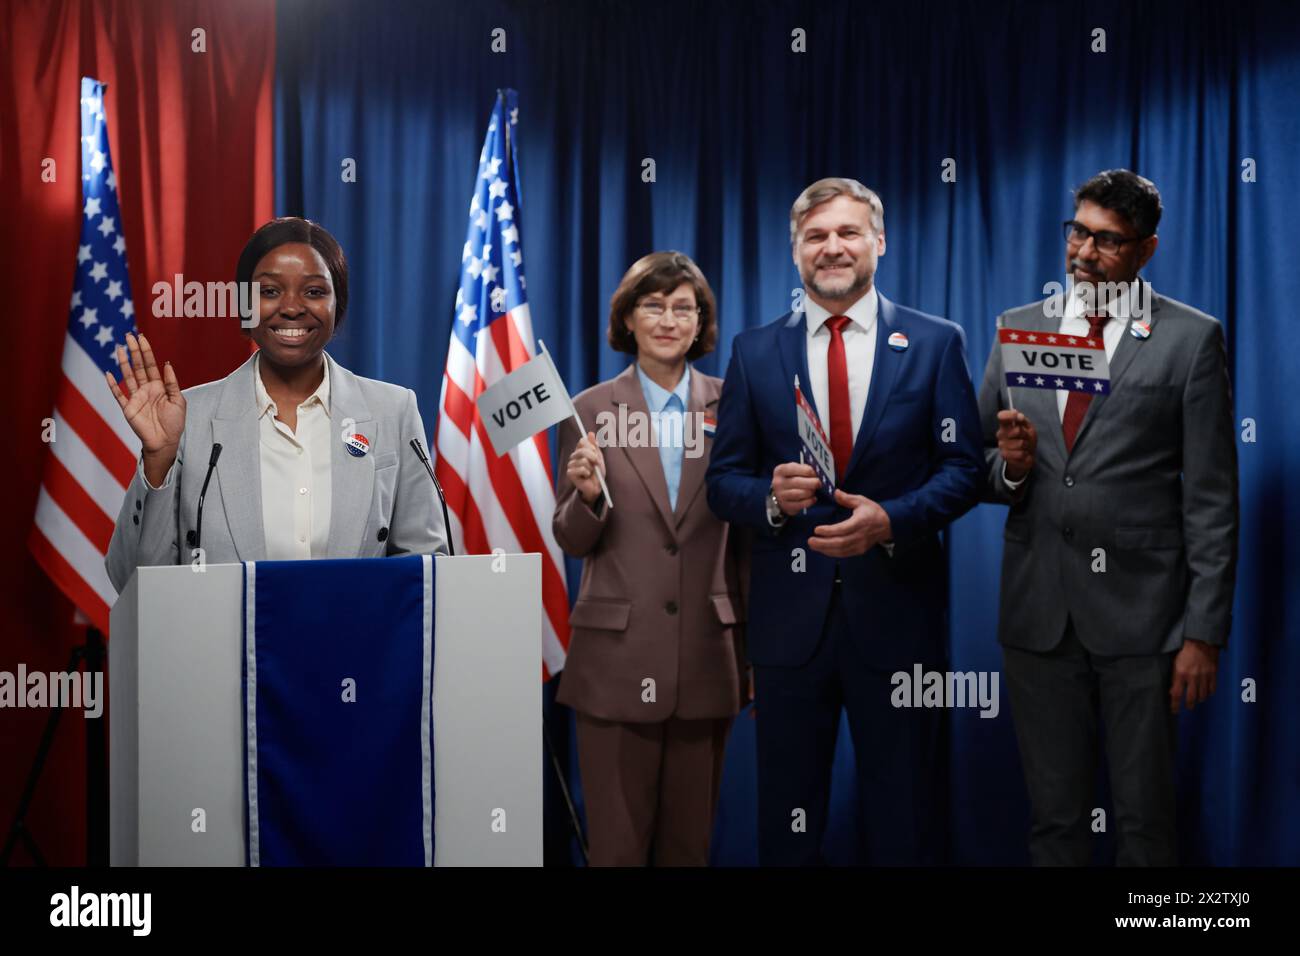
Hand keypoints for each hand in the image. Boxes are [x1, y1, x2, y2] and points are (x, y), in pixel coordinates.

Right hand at [105, 333, 184, 484]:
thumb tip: (167, 364)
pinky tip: (108, 373)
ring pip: (128, 376)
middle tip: (128, 336)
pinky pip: (119, 394)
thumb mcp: (178, 401)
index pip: (151, 365)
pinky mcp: (128, 408)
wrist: (166, 442)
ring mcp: (136, 398)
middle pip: (138, 366)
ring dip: (123, 362)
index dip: (146, 351)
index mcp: (159, 387)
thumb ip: (172, 383)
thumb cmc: (174, 423)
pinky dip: (113, 385)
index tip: (142, 338)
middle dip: (134, 351)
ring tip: (119, 348)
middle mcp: (146, 389)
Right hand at [565, 431, 605, 504]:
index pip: (582, 441)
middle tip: (595, 464)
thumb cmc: (597, 472)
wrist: (597, 486)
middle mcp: (573, 456)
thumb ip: (594, 445)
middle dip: (593, 458)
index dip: (591, 447)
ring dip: (591, 467)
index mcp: (579, 451)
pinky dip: (587, 473)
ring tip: (590, 472)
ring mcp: (570, 464)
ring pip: (584, 460)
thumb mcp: (598, 457)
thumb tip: (590, 433)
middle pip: (583, 450)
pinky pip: (581, 468)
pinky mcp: (570, 473)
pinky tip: (586, 476)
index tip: (595, 453)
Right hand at [771, 462, 819, 514]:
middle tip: (818, 483)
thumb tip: (816, 474)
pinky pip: (802, 504)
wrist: (780, 494)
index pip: (798, 469)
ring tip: (813, 491)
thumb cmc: (791, 479)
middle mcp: (778, 483)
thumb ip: (804, 468)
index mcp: (780, 470)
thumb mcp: (794, 469)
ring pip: (801, 493)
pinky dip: (810, 501)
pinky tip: (812, 498)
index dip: (810, 472)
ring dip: (811, 492)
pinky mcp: (786, 506)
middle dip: (813, 482)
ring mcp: (781, 495)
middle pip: (799, 482)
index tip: (815, 474)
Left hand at [807, 489, 890, 556]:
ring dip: (825, 549)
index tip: (817, 530)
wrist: (887, 525)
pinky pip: (844, 554)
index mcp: (861, 522)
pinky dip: (832, 553)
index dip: (829, 531)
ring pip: (841, 550)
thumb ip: (847, 498)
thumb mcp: (862, 501)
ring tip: (812, 545)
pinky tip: (822, 549)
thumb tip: (835, 492)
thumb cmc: (873, 512)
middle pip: (840, 542)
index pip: (843, 529)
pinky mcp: (859, 550)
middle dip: (823, 543)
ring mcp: (860, 545)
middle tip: (810, 540)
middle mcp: (860, 536)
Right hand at [996, 409, 1036, 480]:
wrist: (1026, 455)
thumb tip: (1019, 415)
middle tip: (1026, 437)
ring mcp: (1002, 445)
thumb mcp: (1028, 427)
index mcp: (1006, 425)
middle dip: (1026, 434)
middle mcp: (1001, 434)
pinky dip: (1025, 454)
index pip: (1002, 416)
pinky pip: (1020, 453)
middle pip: (1017, 430)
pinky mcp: (1004, 455)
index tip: (1019, 416)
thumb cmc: (1026, 439)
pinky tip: (1023, 454)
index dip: (1010, 415)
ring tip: (1025, 447)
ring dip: (1027, 445)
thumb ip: (1022, 420)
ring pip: (1020, 443)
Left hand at [1169, 639, 1218, 713]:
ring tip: (1197, 700)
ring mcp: (1204, 676)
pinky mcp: (1213, 674)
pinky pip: (1212, 689)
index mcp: (1180, 673)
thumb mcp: (1175, 663)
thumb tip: (1172, 692)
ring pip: (1203, 695)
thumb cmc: (1184, 651)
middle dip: (1189, 705)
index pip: (1177, 694)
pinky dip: (1209, 693)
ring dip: (1199, 699)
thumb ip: (1174, 677)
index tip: (1174, 711)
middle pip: (1191, 698)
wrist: (1201, 641)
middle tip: (1188, 707)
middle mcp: (1192, 677)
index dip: (1175, 705)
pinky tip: (1206, 693)